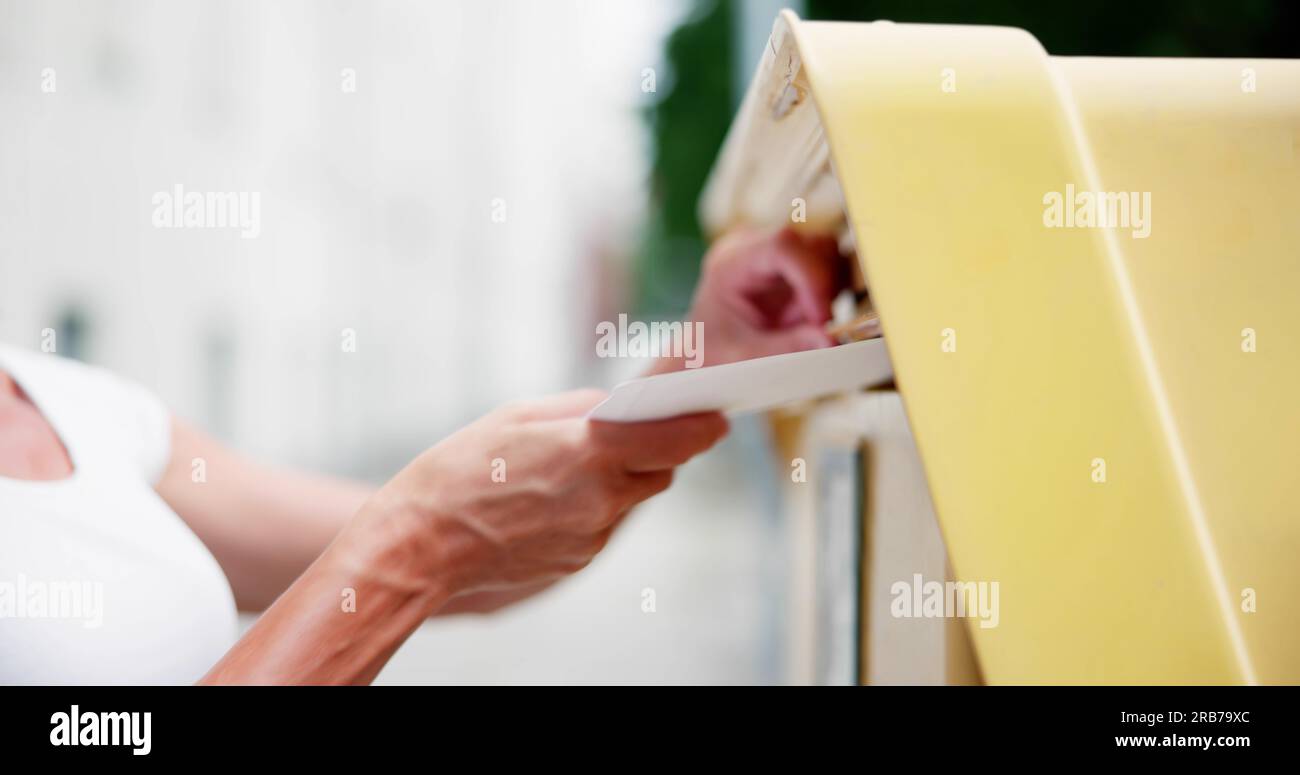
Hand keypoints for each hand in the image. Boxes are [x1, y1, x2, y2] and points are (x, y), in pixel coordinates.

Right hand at [353, 389, 727, 602]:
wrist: (421, 544)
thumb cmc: (460, 471)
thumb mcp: (519, 415)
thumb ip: (580, 409)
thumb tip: (618, 408)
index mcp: (590, 454)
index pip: (677, 439)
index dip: (701, 424)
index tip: (714, 413)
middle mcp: (601, 500)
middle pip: (662, 470)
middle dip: (658, 447)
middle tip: (641, 427)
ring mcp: (592, 538)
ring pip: (632, 499)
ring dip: (624, 477)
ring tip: (578, 462)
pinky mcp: (577, 561)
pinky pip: (604, 524)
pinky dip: (595, 505)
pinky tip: (554, 495)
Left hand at [675, 227, 848, 369]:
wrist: (702, 351)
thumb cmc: (714, 353)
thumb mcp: (746, 357)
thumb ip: (787, 347)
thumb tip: (832, 339)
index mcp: (730, 263)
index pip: (783, 246)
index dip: (812, 278)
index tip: (820, 318)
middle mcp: (751, 246)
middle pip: (810, 244)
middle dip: (824, 287)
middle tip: (817, 327)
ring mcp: (772, 251)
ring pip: (825, 251)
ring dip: (830, 288)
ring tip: (809, 321)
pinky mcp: (790, 263)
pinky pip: (826, 265)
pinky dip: (829, 291)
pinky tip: (810, 315)